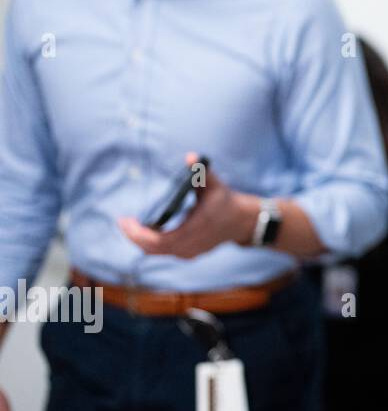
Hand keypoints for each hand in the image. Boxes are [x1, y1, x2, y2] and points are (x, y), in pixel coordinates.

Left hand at [118, 152, 257, 258]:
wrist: (242, 222)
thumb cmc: (225, 200)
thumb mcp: (214, 184)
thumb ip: (201, 171)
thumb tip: (190, 157)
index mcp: (196, 228)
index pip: (161, 240)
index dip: (139, 234)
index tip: (125, 221)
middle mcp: (192, 244)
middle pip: (153, 249)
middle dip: (134, 237)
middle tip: (122, 222)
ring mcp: (191, 252)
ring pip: (157, 253)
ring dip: (141, 241)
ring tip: (130, 226)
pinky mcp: (189, 254)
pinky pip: (163, 252)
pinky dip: (151, 244)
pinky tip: (144, 231)